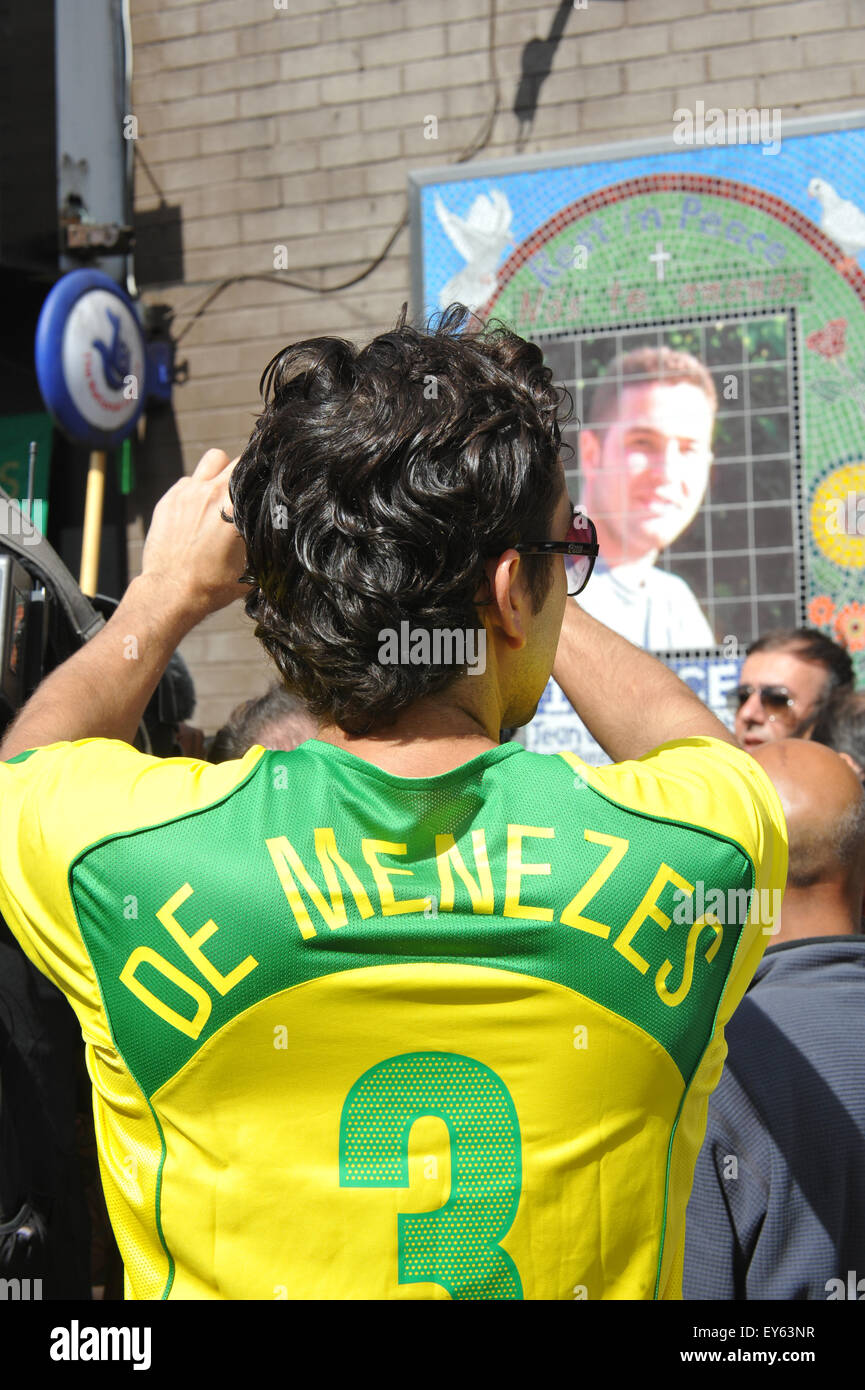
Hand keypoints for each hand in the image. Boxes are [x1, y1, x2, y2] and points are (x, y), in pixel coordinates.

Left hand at [140, 449, 249, 619]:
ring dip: (216, 472)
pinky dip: (194, 490)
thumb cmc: (211, 585)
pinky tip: (196, 511)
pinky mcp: (167, 500)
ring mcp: (186, 493)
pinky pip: (187, 481)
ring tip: (217, 494)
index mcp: (234, 506)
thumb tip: (274, 536)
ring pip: (209, 462)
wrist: (171, 593)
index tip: (262, 482)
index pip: (253, 469)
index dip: (259, 473)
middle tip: (239, 492)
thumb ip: (260, 543)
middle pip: (231, 459)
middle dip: (238, 472)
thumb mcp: (249, 567)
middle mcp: (210, 492)